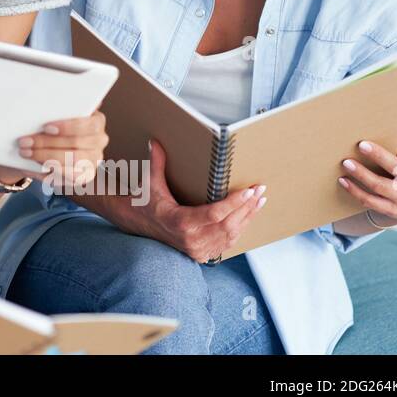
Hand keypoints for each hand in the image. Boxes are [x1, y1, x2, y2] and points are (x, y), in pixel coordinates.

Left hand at [0, 110, 109, 188]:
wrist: (53, 143)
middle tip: (24, 142)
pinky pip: (66, 177)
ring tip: (25, 153)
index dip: (68, 127)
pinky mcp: (84, 176)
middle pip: (76, 144)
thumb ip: (59, 108)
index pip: (89, 125)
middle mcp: (99, 141)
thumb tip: (51, 95)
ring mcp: (93, 160)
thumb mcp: (58, 113)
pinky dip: (47, 172)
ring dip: (45, 157)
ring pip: (72, 162)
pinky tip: (30, 167)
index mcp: (96, 121)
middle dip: (47, 143)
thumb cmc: (56, 123)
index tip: (46, 127)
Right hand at [139, 140, 266, 261]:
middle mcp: (191, 239)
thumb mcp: (150, 184)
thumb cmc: (146, 204)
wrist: (138, 225)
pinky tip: (247, 216)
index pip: (215, 214)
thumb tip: (156, 142)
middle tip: (259, 190)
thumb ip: (156, 163)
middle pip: (229, 224)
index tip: (248, 190)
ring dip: (247, 217)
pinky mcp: (202, 254)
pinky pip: (227, 242)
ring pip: (231, 234)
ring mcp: (198, 249)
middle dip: (247, 206)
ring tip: (259, 200)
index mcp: (180, 223)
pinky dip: (239, 228)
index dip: (234, 202)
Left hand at [339, 138, 396, 224]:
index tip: (364, 142)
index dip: (382, 149)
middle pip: (393, 168)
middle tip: (359, 147)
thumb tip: (375, 131)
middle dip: (376, 157)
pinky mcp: (393, 210)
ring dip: (360, 174)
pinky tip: (344, 182)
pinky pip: (371, 201)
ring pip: (378, 186)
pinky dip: (355, 191)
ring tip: (346, 164)